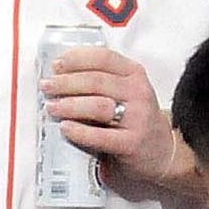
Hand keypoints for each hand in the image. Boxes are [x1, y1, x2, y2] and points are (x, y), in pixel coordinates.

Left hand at [41, 45, 190, 190]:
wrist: (162, 151)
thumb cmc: (134, 117)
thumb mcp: (123, 90)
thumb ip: (99, 79)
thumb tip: (58, 73)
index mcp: (134, 74)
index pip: (103, 57)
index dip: (75, 59)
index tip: (56, 65)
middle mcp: (138, 93)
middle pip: (95, 81)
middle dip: (65, 83)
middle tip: (47, 87)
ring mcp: (138, 118)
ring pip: (97, 105)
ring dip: (69, 105)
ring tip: (52, 107)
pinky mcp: (132, 143)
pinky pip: (101, 135)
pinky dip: (79, 131)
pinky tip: (66, 128)